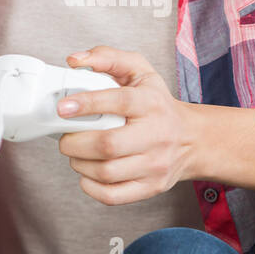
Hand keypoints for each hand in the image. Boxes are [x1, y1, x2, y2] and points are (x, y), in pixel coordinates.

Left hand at [56, 46, 198, 204]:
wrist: (191, 139)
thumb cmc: (157, 105)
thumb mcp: (139, 71)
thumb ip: (107, 58)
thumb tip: (75, 60)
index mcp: (152, 103)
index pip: (119, 101)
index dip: (87, 104)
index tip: (63, 107)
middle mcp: (156, 134)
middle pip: (108, 145)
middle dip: (75, 142)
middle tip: (65, 137)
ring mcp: (154, 164)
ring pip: (106, 172)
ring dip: (79, 163)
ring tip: (76, 153)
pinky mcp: (150, 187)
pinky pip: (112, 195)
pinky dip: (90, 186)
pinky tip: (87, 173)